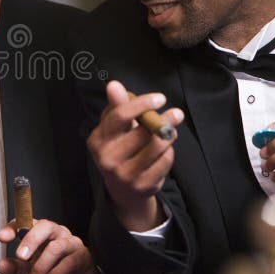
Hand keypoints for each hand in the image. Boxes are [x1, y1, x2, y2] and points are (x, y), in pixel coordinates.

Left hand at [0, 218, 97, 273]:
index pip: (26, 221)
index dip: (13, 227)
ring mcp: (70, 242)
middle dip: (30, 240)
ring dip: (41, 266)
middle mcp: (56, 232)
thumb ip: (15, 266)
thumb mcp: (29, 269)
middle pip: (44, 226)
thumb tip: (1, 265)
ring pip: (56, 247)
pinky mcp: (81, 256)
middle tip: (20, 256)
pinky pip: (68, 262)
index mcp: (41, 231)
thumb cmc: (53, 268)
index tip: (1, 237)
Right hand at [86, 80, 183, 230]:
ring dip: (168, 135)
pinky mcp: (142, 186)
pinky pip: (164, 162)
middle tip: (177, 113)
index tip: (160, 98)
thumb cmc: (119, 148)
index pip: (119, 116)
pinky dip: (168, 153)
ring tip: (171, 130)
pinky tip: (166, 151)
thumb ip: (116, 106)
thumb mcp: (114, 128)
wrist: (123, 189)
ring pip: (156, 147)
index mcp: (98, 140)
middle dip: (163, 120)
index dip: (141, 104)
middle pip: (141, 132)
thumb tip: (114, 84)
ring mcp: (124, 174)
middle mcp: (107, 158)